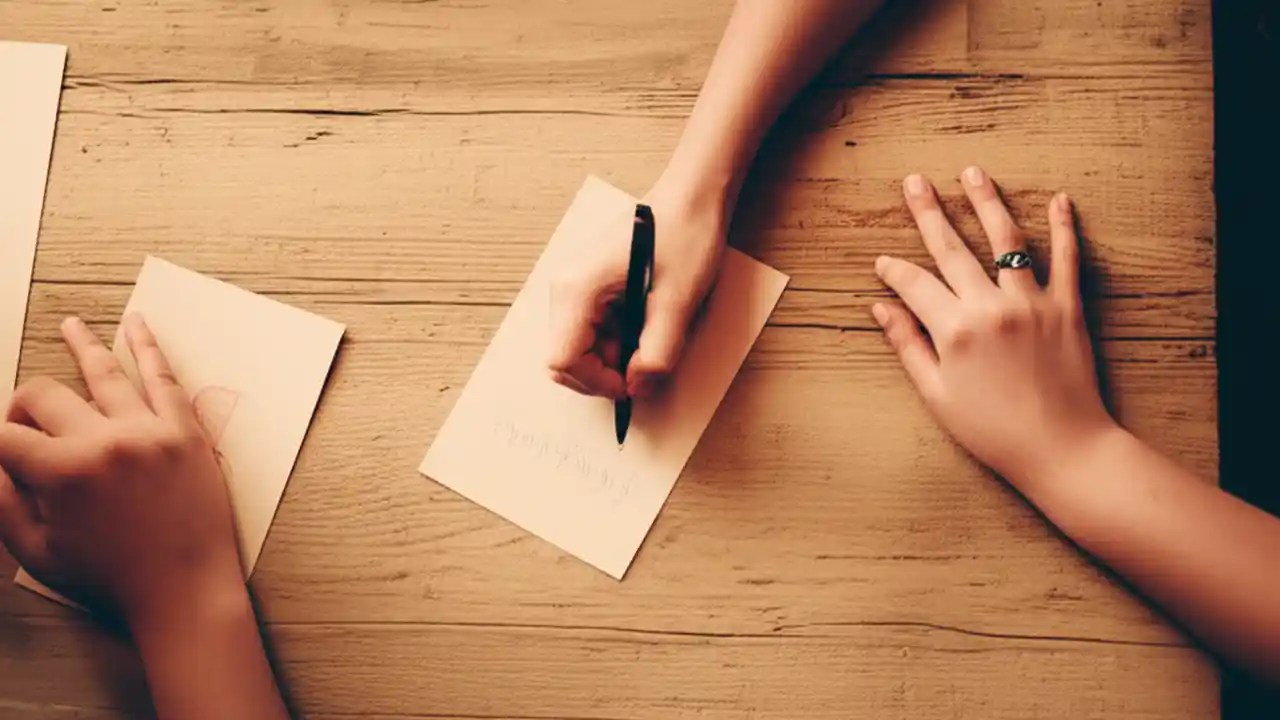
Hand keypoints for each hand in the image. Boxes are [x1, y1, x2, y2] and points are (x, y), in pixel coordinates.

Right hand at [0, 314, 241, 623]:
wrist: (186, 589)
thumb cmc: (112, 577)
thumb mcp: (39, 551)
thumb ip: (4, 504)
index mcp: (64, 472)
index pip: (5, 436)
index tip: (1, 447)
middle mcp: (106, 441)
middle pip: (46, 396)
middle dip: (25, 407)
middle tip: (24, 427)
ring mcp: (150, 431)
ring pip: (105, 372)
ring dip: (82, 345)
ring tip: (69, 323)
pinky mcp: (187, 431)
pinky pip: (164, 379)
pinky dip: (149, 348)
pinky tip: (137, 325)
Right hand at [547, 180, 725, 399]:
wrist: (692, 199)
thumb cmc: (683, 236)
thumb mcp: (677, 304)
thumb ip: (656, 355)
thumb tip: (638, 388)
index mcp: (578, 289)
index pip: (563, 360)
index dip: (598, 382)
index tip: (633, 383)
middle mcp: (567, 287)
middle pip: (567, 357)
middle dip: (605, 371)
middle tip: (645, 364)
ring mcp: (576, 286)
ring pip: (581, 346)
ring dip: (615, 354)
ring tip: (651, 335)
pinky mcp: (591, 287)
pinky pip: (594, 329)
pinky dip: (619, 338)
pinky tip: (646, 322)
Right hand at [872, 167, 1117, 486]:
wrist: (1062, 448)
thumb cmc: (992, 430)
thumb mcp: (937, 394)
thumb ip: (908, 345)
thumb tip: (880, 309)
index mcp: (954, 330)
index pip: (914, 284)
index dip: (893, 270)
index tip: (882, 262)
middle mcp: (991, 307)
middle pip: (952, 248)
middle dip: (929, 212)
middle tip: (914, 181)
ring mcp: (1032, 303)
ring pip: (1006, 240)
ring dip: (986, 202)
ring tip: (972, 172)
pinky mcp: (1068, 308)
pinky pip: (1067, 258)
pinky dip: (1064, 228)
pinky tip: (1060, 200)